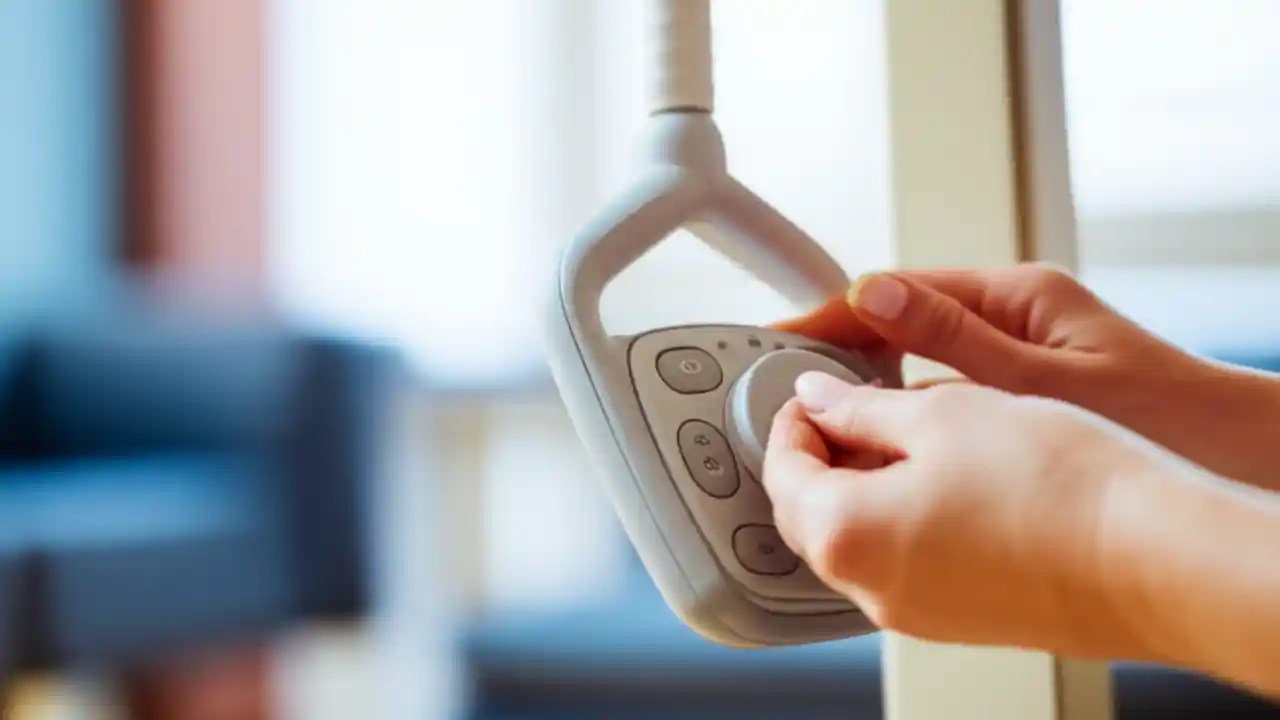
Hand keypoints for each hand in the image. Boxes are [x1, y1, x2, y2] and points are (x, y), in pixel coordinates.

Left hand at [763, 374, 1179, 657]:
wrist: (1154, 557)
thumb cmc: (1054, 484)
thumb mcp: (942, 412)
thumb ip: (862, 407)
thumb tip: (819, 400)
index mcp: (845, 534)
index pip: (782, 472)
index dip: (792, 420)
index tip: (812, 390)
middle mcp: (871, 589)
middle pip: (813, 515)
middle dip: (823, 457)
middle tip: (851, 407)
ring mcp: (917, 614)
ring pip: (861, 542)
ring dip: (865, 489)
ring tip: (907, 435)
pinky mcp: (963, 620)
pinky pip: (907, 565)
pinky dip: (904, 520)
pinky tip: (946, 479)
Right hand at [776, 264, 1279, 489]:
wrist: (1238, 462)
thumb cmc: (1165, 419)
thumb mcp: (1047, 380)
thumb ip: (957, 340)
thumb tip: (876, 295)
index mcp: (1013, 298)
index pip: (895, 292)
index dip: (829, 316)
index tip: (776, 337)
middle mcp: (1007, 323)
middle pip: (897, 326)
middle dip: (837, 355)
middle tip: (779, 391)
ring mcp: (1010, 361)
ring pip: (916, 371)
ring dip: (869, 395)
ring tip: (815, 427)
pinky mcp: (1015, 404)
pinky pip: (940, 405)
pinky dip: (906, 425)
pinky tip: (880, 456)